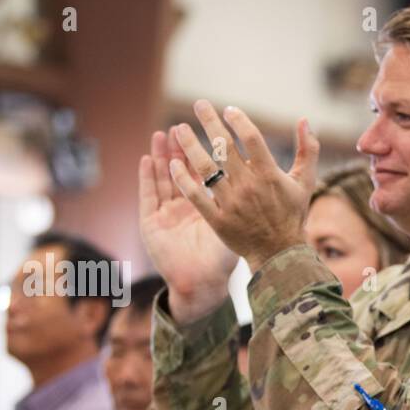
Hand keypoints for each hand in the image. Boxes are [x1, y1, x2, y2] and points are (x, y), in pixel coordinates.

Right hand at [139, 128, 238, 323]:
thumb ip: (249, 206)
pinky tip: (147, 159)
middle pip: (183, 170)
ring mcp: (167, 213)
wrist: (201, 285)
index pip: (208, 173)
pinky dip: (147, 176)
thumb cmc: (221, 261)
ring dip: (162, 155)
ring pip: (163, 177)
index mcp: (208, 206)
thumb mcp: (238, 228)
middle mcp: (186, 207)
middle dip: (184, 147)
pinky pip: (149, 195)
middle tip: (184, 124)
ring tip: (162, 134)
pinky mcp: (152, 222)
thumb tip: (263, 181)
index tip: (214, 131)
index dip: (209, 153)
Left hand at [167, 99, 317, 274]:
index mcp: (269, 175)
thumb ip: (308, 149)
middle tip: (199, 104)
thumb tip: (305, 119)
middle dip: (209, 122)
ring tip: (179, 129)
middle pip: (224, 147)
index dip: (238, 120)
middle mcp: (248, 187)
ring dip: (190, 146)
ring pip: (206, 168)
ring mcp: (231, 204)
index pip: (251, 138)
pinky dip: (183, 179)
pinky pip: (196, 196)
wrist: (279, 253)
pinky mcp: (218, 220)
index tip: (228, 110)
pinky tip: (173, 164)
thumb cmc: (291, 214)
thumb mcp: (305, 181)